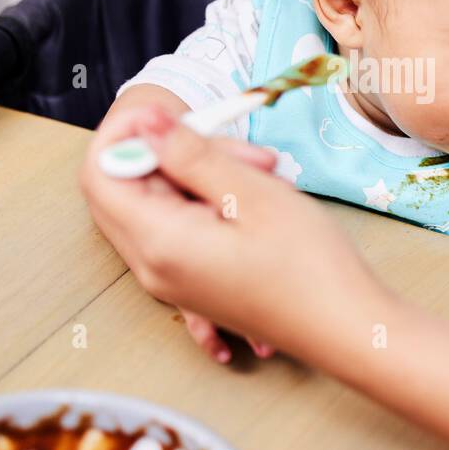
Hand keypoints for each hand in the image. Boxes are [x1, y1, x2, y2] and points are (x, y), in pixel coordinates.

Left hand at [78, 103, 386, 360]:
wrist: (347, 330)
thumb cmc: (309, 265)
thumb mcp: (251, 192)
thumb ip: (189, 154)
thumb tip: (143, 123)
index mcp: (158, 242)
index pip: (101, 174)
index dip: (128, 135)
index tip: (176, 119)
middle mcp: (152, 267)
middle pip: (125, 189)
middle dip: (167, 154)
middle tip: (231, 148)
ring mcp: (171, 282)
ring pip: (158, 207)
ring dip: (198, 179)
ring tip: (261, 176)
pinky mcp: (194, 287)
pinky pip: (179, 233)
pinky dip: (207, 208)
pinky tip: (252, 202)